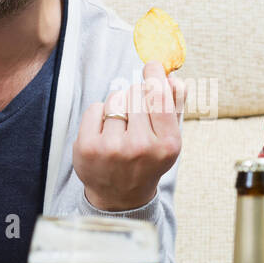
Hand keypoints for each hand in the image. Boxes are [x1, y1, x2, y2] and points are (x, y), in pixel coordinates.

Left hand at [72, 61, 185, 210]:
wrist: (120, 196)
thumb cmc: (148, 160)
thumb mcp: (169, 137)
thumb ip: (175, 105)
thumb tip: (171, 76)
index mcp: (167, 144)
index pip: (160, 94)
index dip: (155, 74)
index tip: (151, 66)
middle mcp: (140, 147)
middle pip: (137, 93)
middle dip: (137, 96)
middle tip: (136, 116)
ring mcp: (112, 148)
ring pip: (115, 98)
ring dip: (118, 105)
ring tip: (121, 128)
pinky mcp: (88, 147)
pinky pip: (95, 107)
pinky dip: (99, 114)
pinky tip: (105, 132)